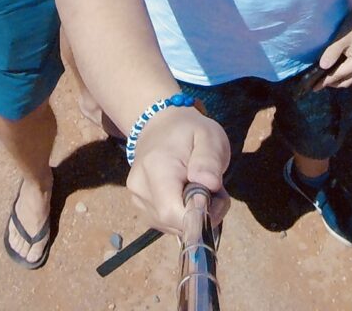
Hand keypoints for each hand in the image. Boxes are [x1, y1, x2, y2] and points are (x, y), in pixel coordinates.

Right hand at [128, 107, 230, 234]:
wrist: (160, 124)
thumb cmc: (188, 131)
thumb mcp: (209, 136)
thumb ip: (209, 160)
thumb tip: (209, 185)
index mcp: (155, 168)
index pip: (172, 213)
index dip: (199, 215)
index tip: (215, 196)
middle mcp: (140, 188)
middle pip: (174, 222)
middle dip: (200, 214)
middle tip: (213, 189)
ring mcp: (136, 199)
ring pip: (172, 226)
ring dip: (192, 215)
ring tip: (199, 187)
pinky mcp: (139, 207)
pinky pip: (166, 223)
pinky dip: (182, 215)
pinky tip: (185, 194)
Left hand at [314, 2, 351, 89]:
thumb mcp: (341, 39)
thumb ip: (331, 54)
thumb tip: (322, 67)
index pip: (337, 76)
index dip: (324, 82)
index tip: (313, 87)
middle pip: (345, 82)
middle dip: (331, 84)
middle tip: (317, 83)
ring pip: (349, 77)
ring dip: (337, 79)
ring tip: (324, 76)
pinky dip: (342, 72)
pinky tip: (334, 66)